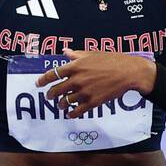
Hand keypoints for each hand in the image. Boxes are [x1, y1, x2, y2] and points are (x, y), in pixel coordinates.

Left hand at [35, 48, 156, 119]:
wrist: (128, 72)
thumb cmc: (111, 60)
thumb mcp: (92, 54)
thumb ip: (76, 55)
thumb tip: (65, 52)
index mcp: (75, 66)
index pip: (53, 74)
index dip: (43, 80)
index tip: (38, 84)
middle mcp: (77, 79)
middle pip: (56, 90)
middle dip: (50, 95)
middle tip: (49, 96)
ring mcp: (84, 92)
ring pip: (65, 101)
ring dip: (61, 104)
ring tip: (61, 105)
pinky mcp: (92, 102)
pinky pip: (77, 111)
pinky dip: (71, 113)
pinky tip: (70, 113)